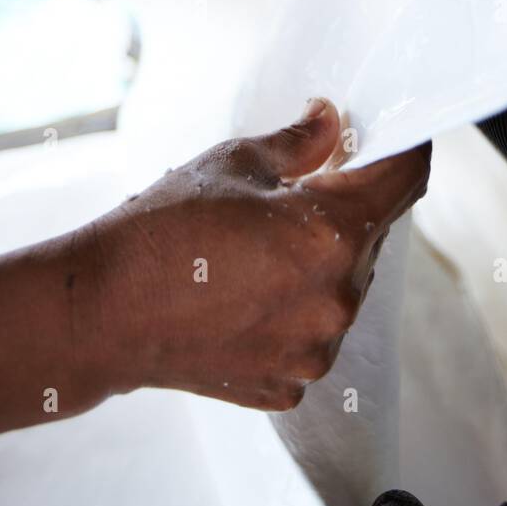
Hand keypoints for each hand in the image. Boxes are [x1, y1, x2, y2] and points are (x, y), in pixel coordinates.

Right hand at [94, 99, 429, 410]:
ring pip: (343, 287)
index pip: (405, 179)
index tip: (397, 138)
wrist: (101, 312)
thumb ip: (300, 142)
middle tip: (298, 191)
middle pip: (371, 235)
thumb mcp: (235, 163)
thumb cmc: (161, 230)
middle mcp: (336, 299)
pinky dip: (292, 309)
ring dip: (320, 262)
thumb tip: (330, 121)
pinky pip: (312, 333)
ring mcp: (315, 349)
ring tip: (256, 250)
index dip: (405, 149)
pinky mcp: (290, 384)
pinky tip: (244, 294)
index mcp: (331, 234)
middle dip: (345, 207)